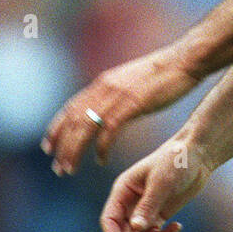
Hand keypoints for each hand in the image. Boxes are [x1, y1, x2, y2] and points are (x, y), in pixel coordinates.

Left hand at [41, 47, 196, 175]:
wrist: (184, 61)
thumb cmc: (164, 73)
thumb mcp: (132, 81)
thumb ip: (118, 92)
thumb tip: (111, 105)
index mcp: (103, 82)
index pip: (71, 108)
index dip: (57, 128)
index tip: (48, 146)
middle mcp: (104, 88)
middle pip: (73, 121)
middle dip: (62, 146)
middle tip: (57, 168)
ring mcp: (117, 96)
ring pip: (84, 128)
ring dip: (74, 151)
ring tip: (70, 169)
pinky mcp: (131, 104)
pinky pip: (108, 131)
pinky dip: (101, 148)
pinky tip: (100, 161)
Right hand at [100, 136, 214, 231]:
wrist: (198, 153)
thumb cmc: (177, 160)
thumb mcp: (162, 182)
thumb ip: (149, 205)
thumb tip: (136, 229)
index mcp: (122, 192)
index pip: (109, 221)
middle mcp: (129, 203)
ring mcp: (144, 210)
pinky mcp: (159, 214)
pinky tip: (178, 228)